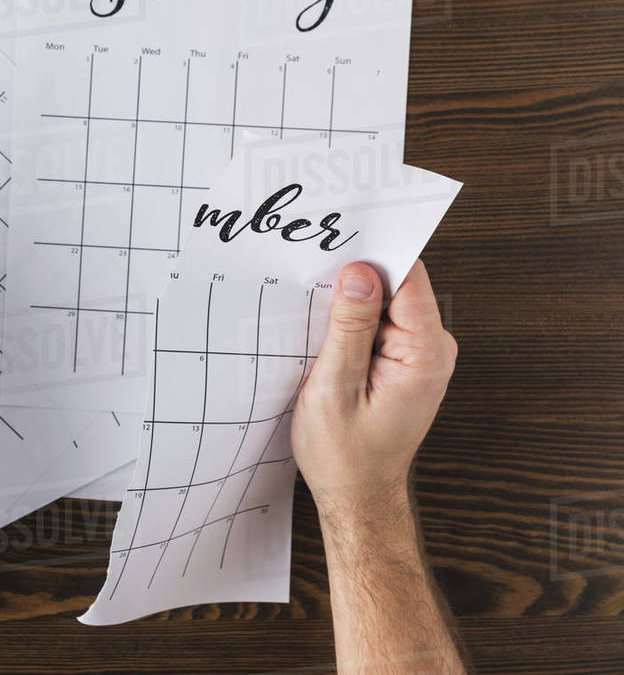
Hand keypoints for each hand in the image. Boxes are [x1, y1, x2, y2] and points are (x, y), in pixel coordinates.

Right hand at [291, 259, 456, 522]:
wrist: (356, 495)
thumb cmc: (344, 455)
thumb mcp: (335, 386)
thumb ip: (350, 327)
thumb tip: (359, 273)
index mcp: (425, 354)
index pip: (408, 277)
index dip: (372, 258)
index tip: (339, 250)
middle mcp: (432, 350)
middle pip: (395, 286)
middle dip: (354, 284)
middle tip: (313, 299)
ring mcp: (420, 355)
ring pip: (383, 304)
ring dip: (348, 308)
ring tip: (317, 334)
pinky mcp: (404, 361)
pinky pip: (379, 324)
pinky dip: (350, 326)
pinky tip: (326, 347)